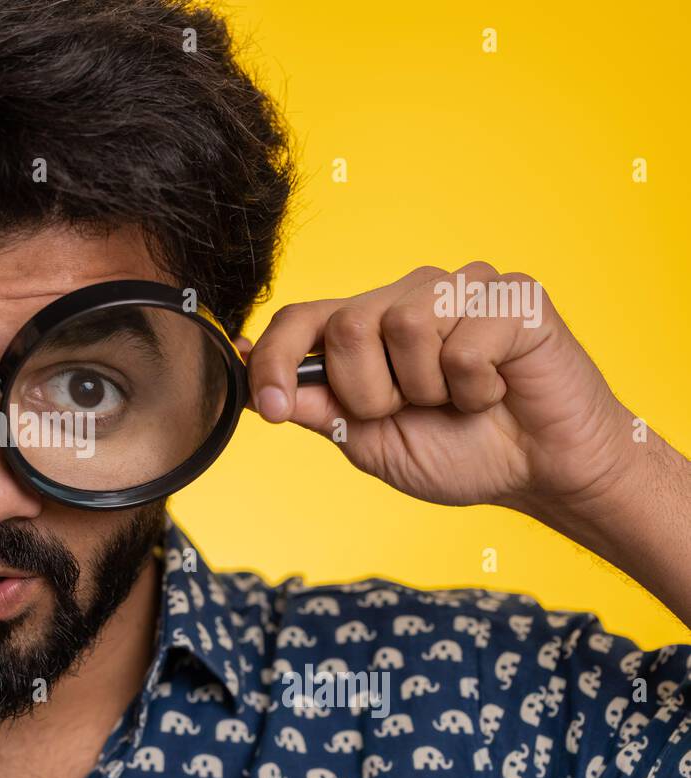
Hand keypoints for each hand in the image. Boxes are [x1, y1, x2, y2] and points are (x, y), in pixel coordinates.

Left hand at [243, 263, 637, 512]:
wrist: (540, 472)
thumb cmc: (459, 452)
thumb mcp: (367, 441)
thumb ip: (316, 407)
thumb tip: (253, 383)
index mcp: (366, 327)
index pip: (301, 317)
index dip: (275, 358)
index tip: (271, 407)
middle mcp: (408, 296)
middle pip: (348, 326)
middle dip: (371, 393)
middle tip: (414, 411)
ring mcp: (461, 289)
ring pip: (406, 327)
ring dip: (428, 390)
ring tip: (458, 399)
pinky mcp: (512, 296)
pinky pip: (465, 344)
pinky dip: (476, 388)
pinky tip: (496, 391)